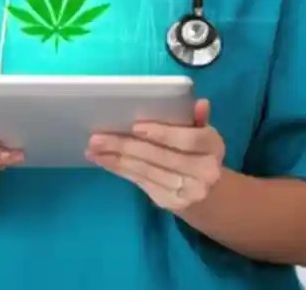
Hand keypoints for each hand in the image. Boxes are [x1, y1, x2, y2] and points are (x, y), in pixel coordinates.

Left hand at [85, 98, 224, 212]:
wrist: (210, 196)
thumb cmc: (200, 154)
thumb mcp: (204, 135)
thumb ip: (198, 119)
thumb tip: (200, 103)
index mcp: (212, 147)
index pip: (188, 140)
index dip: (161, 133)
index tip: (135, 127)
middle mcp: (203, 171)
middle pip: (160, 156)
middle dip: (126, 146)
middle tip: (97, 137)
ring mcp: (186, 191)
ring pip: (146, 171)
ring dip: (116, 159)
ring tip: (93, 149)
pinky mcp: (169, 202)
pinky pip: (140, 182)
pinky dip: (120, 170)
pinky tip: (104, 161)